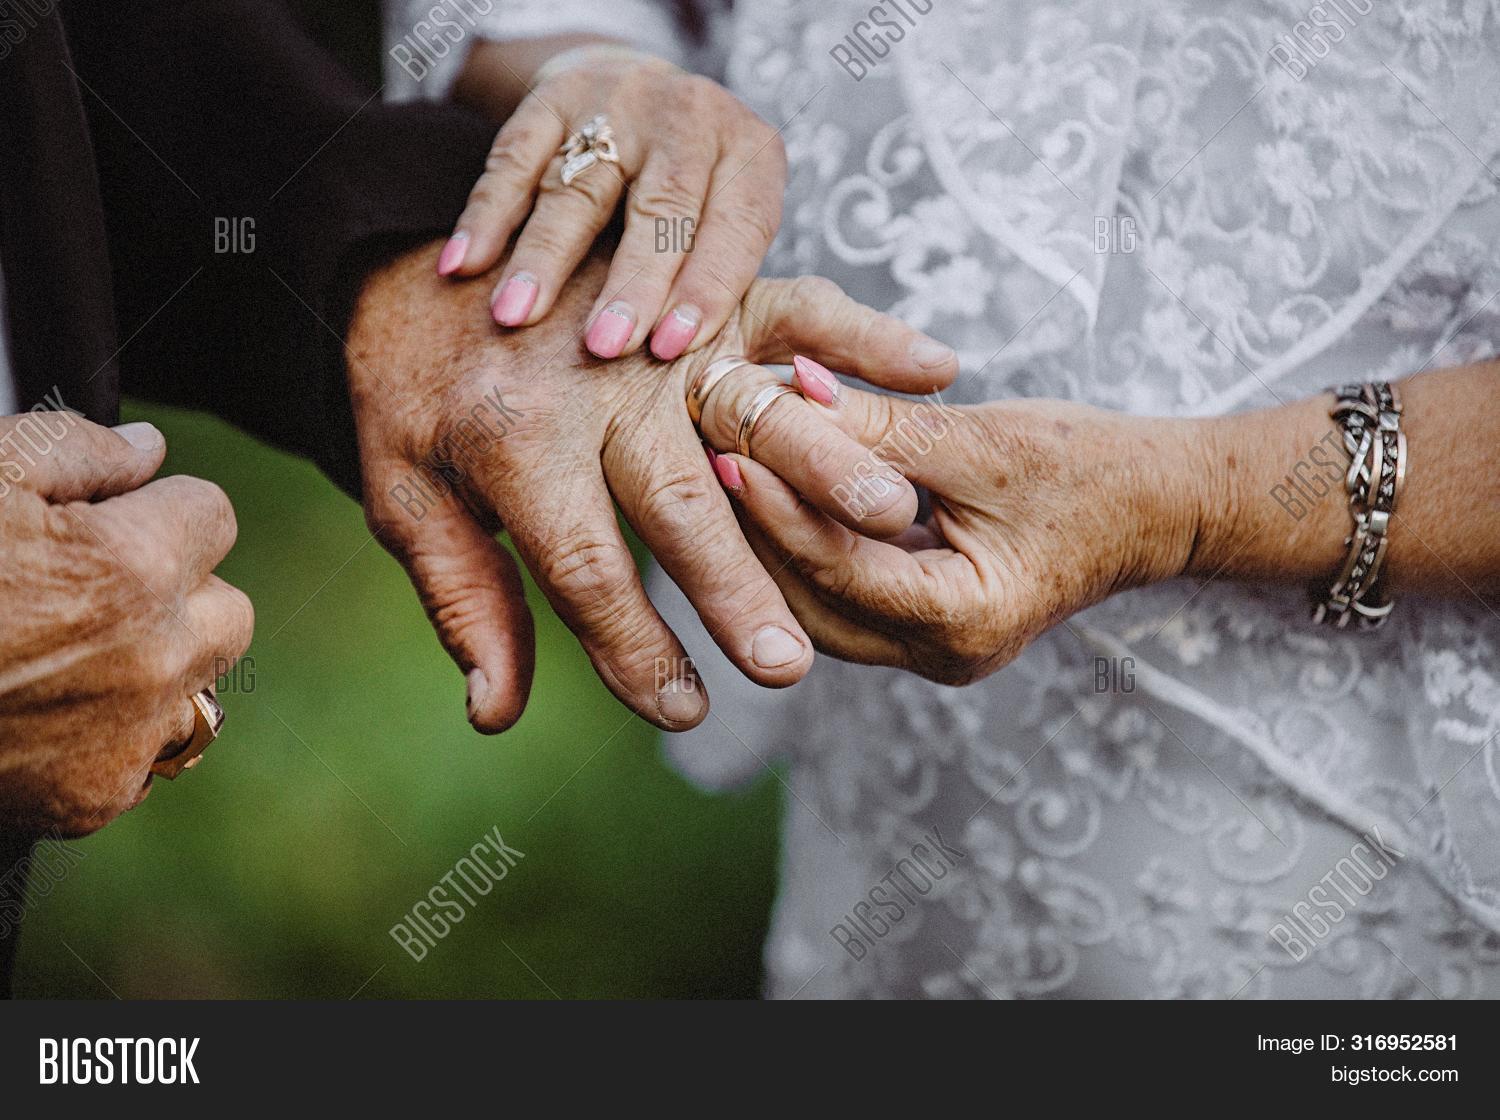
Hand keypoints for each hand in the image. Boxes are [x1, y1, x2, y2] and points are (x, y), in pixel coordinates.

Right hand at [0, 415, 252, 834]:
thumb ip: (74, 448)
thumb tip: (146, 450)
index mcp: (131, 570)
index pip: (212, 516)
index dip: (157, 507)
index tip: (109, 516)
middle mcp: (152, 661)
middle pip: (227, 610)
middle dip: (179, 590)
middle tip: (93, 586)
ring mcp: (125, 740)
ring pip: (197, 689)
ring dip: (156, 667)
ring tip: (65, 653)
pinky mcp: (88, 800)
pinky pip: (142, 757)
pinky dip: (109, 737)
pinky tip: (38, 713)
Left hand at [347, 245, 957, 732]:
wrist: (408, 257)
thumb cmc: (413, 396)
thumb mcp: (406, 497)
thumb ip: (463, 601)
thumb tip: (498, 714)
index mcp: (515, 445)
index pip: (587, 572)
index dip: (636, 652)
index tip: (684, 714)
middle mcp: (594, 386)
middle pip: (680, 502)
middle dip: (737, 588)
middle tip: (788, 667)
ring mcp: (654, 325)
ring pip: (752, 409)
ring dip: (827, 464)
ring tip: (890, 522)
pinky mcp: (695, 283)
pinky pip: (792, 304)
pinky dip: (866, 332)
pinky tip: (935, 369)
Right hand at [435, 47, 786, 360]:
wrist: (641, 89)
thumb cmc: (698, 194)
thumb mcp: (732, 220)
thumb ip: (728, 284)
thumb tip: (711, 381)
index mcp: (749, 155)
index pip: (736, 226)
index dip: (706, 287)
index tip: (670, 348)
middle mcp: (690, 120)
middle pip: (661, 207)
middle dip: (631, 282)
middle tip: (601, 347)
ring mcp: (619, 104)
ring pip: (579, 186)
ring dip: (543, 257)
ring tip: (516, 317)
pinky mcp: (552, 98)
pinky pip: (512, 160)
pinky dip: (485, 216)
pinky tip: (462, 266)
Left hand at [712, 381, 1209, 684]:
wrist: (1158, 503)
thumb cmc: (1089, 465)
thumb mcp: (981, 439)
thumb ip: (880, 429)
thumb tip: (786, 395)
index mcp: (965, 621)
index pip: (838, 567)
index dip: (776, 506)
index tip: (727, 445)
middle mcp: (942, 655)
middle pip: (812, 600)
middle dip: (757, 529)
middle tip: (709, 453)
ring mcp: (932, 650)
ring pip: (818, 602)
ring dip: (774, 537)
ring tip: (729, 464)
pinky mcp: (924, 625)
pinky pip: (844, 590)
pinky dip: (810, 540)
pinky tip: (775, 487)